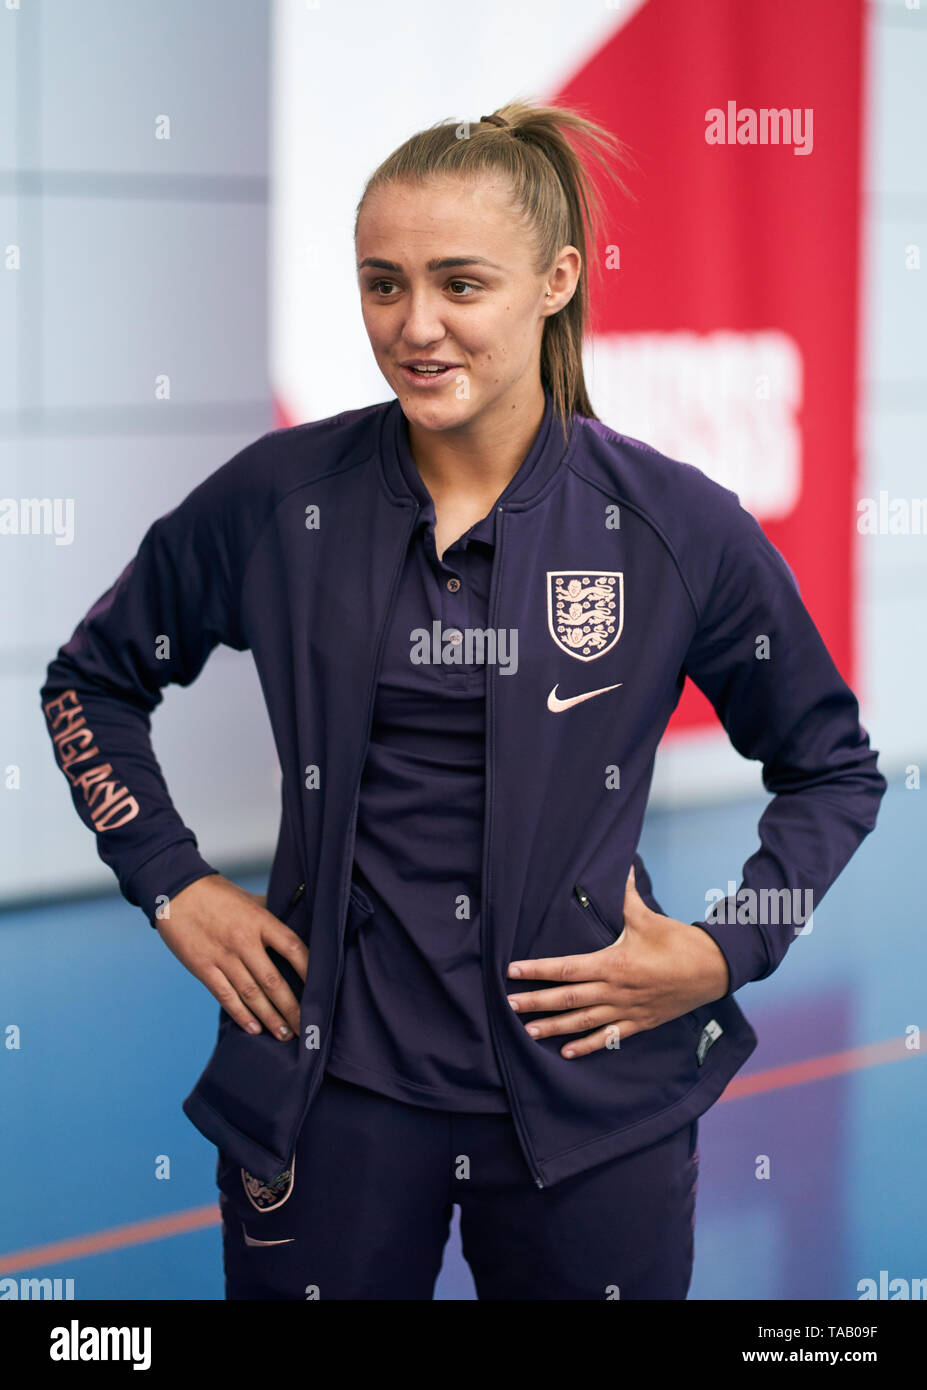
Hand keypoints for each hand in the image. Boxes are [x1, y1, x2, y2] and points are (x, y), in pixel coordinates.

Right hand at [154, 874, 308, 1039]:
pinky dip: (241, 1015)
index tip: (322, 990)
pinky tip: (255, 1029)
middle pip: (274, 980)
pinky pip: (226, 996)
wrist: (176, 890)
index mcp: (260, 920)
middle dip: (292, 1008)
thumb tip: (299, 920)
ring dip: (270, 1018)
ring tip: (285, 1035)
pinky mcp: (203, 967)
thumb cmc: (217, 894)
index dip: (310, 971)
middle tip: (307, 1027)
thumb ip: (272, 913)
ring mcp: (223, 956)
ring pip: (251, 994)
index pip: (293, 948)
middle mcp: (244, 940)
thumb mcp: (250, 899)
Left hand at [506, 865, 729, 1058]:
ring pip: (583, 1022)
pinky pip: (609, 1038)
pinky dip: (587, 1046)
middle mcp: (615, 990)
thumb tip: (620, 865)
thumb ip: (626, 895)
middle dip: (536, 1002)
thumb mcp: (647, 917)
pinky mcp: (639, 1023)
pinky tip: (567, 1052)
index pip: (566, 968)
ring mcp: (626, 1010)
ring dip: (554, 1027)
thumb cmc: (678, 942)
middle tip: (508, 1006)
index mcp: (613, 964)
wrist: (713, 970)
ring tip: (528, 1032)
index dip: (537, 971)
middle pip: (567, 999)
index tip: (512, 971)